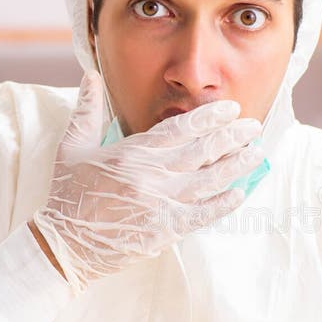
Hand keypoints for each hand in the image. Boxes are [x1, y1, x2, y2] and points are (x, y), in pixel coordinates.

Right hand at [32, 71, 262, 291]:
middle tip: (254, 126)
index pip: (180, 128)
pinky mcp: (164, 231)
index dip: (210, 117)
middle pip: (202, 151)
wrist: (64, 246)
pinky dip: (222, 204)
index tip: (232, 108)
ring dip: (235, 166)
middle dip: (232, 136)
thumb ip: (87, 110)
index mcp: (132, 152)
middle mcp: (151, 176)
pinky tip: (240, 193)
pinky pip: (201, 215)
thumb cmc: (68, 194)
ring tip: (256, 153)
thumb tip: (91, 76)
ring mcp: (160, 204)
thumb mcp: (71, 147)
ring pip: (208, 181)